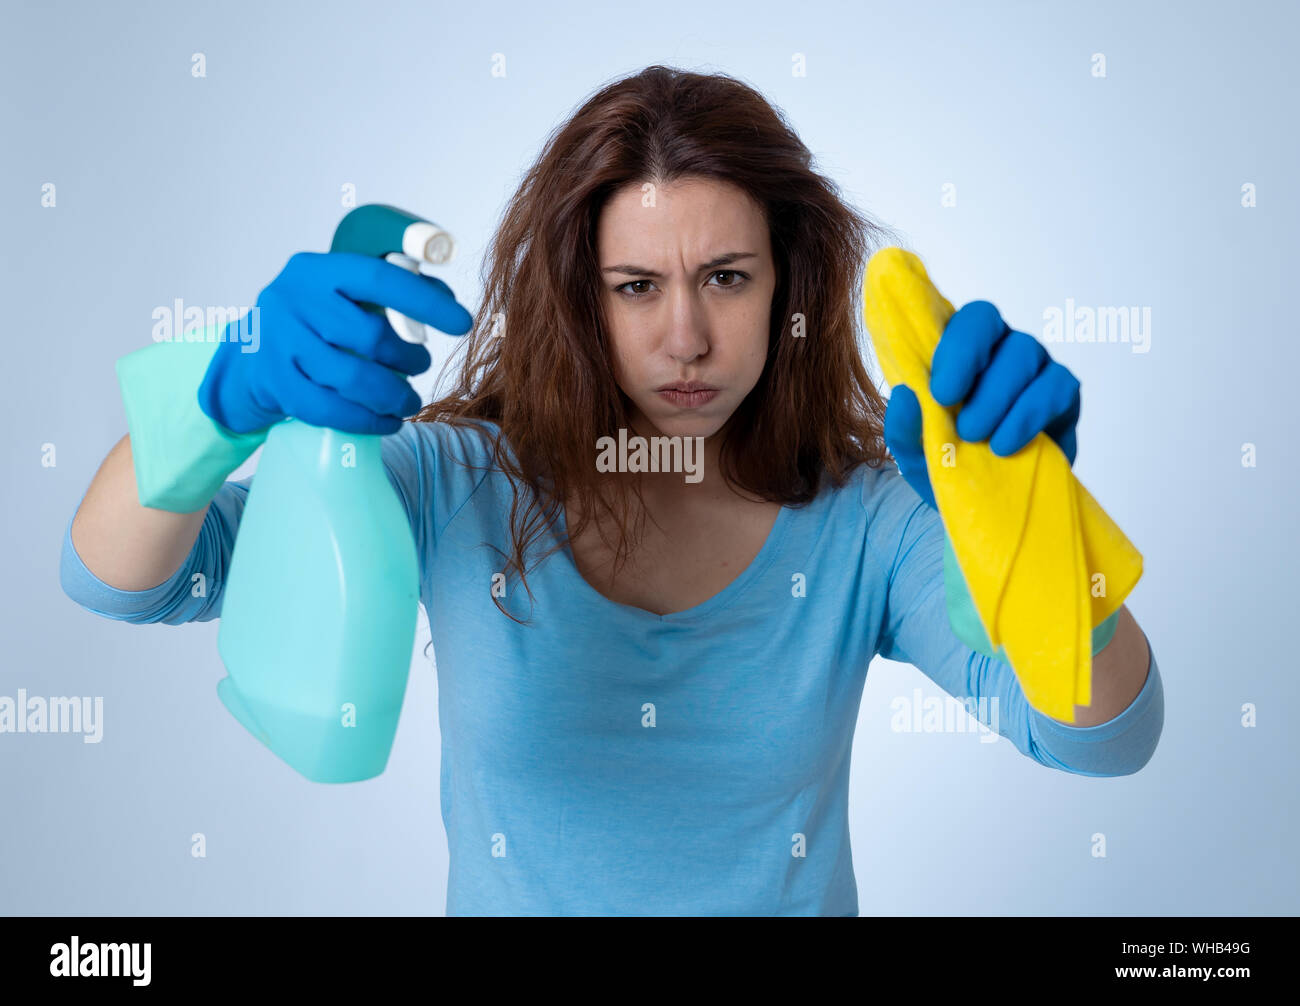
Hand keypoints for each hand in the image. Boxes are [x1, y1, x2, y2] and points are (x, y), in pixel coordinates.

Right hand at [198, 251, 473, 434]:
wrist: (248, 354)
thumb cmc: (313, 320)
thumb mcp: (343, 293)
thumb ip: (393, 288)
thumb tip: (445, 296)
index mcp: (317, 270)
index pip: (379, 279)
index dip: (425, 302)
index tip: (461, 322)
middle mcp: (292, 301)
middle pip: (369, 336)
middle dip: (408, 358)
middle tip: (421, 365)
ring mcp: (278, 343)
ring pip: (352, 378)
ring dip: (393, 395)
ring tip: (408, 400)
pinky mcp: (274, 383)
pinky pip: (329, 410)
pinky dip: (366, 420)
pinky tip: (387, 421)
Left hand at [883, 300, 1080, 509]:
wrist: (983, 503)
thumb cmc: (948, 463)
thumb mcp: (915, 453)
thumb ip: (904, 426)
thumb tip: (906, 394)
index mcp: (956, 350)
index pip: (959, 320)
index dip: (954, 346)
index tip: (940, 391)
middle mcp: (996, 346)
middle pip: (991, 324)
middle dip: (970, 365)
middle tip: (953, 410)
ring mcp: (1033, 365)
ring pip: (1025, 353)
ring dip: (998, 396)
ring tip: (975, 437)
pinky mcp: (1062, 394)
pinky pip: (1058, 386)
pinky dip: (1029, 415)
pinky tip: (1005, 446)